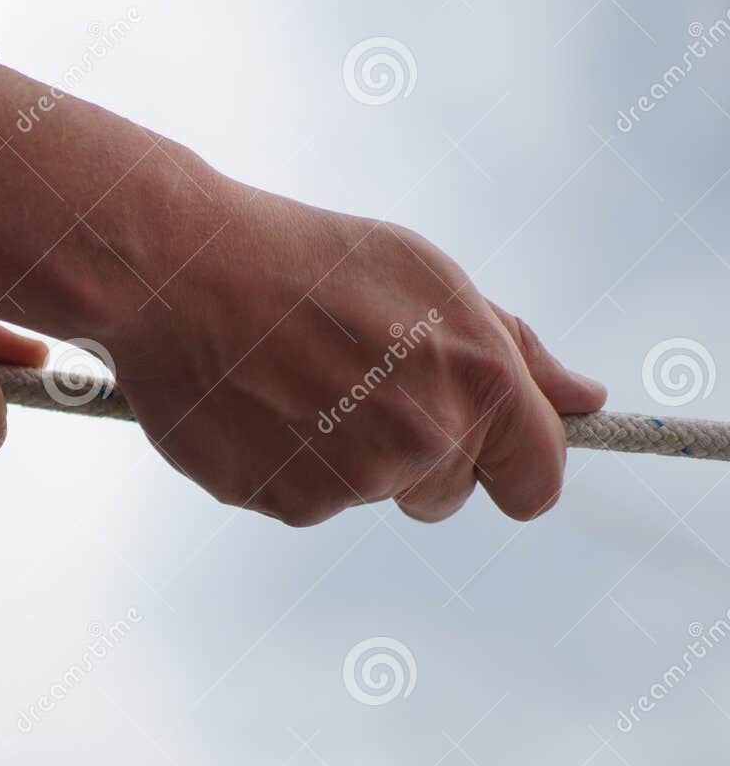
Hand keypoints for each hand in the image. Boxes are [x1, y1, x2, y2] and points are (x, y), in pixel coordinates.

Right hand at [104, 179, 608, 525]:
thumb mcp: (427, 280)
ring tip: (288, 378)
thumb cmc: (307, 260)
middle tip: (351, 381)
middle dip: (414, 454)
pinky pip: (300, 500)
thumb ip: (514, 351)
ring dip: (340, 453)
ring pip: (367, 493)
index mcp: (478, 382)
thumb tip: (587, 402)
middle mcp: (424, 443)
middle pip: (445, 493)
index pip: (537, 478)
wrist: (178, 273)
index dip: (514, 468)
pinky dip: (281, 464)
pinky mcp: (282, 505)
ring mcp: (350, 483)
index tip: (490, 457)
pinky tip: (251, 403)